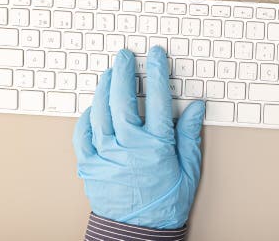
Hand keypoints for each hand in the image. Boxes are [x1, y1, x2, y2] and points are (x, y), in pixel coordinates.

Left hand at [73, 47, 204, 228]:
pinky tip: (92, 107)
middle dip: (123, 72)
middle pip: (122, 98)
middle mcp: (128, 146)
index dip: (157, 72)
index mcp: (156, 145)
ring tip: (108, 73)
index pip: (158, 98)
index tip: (156, 56)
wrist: (138, 233)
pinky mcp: (90, 166)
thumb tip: (195, 106)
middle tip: (124, 56)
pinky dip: (86, 117)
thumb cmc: (166, 203)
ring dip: (104, 88)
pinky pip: (83, 135)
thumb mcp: (189, 169)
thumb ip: (189, 134)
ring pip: (100, 112)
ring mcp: (105, 155)